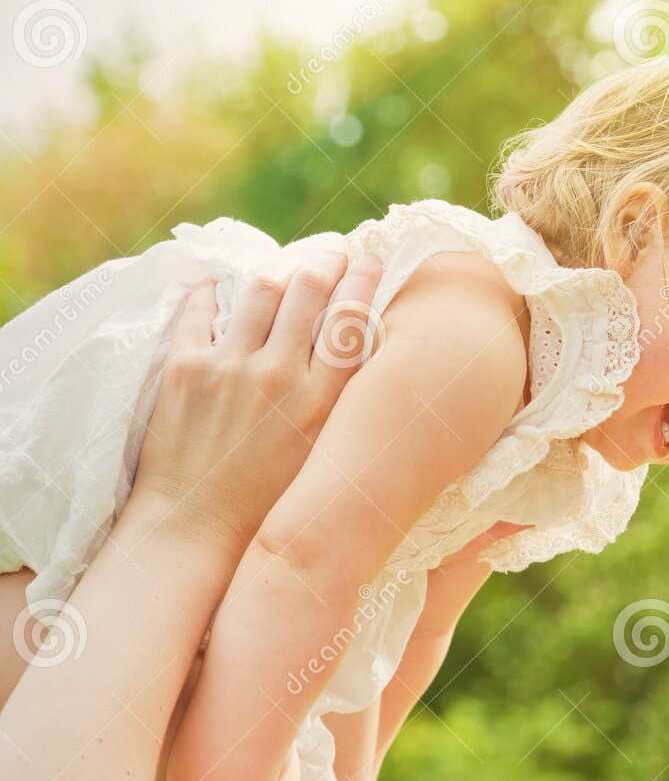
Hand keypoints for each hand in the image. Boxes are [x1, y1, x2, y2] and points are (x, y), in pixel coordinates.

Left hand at [132, 252, 382, 551]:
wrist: (196, 528)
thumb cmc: (269, 503)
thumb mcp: (325, 454)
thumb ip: (342, 403)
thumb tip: (361, 356)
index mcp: (322, 401)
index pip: (352, 318)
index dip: (365, 278)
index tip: (371, 259)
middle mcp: (279, 376)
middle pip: (310, 289)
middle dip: (325, 260)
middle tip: (332, 252)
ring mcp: (229, 368)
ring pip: (262, 289)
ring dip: (279, 271)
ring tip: (285, 270)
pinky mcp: (185, 369)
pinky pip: (200, 308)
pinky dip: (213, 291)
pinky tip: (220, 287)